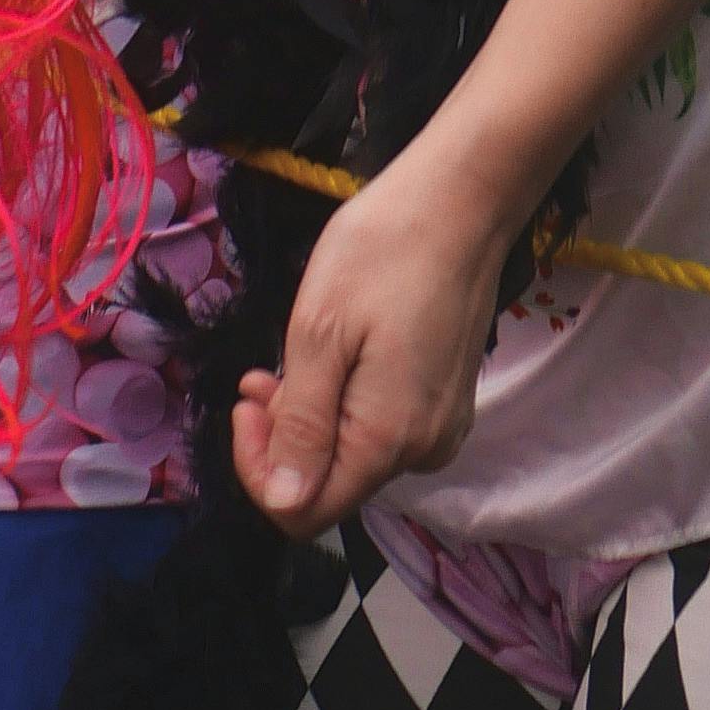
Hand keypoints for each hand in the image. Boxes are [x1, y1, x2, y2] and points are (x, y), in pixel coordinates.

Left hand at [233, 131, 519, 537]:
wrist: (462, 199)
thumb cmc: (384, 251)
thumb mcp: (321, 331)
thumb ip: (302, 425)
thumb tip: (285, 502)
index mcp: (386, 441)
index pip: (303, 509)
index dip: (259, 468)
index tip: (247, 400)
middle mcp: (424, 451)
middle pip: (331, 481)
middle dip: (285, 435)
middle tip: (263, 371)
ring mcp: (444, 425)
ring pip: (356, 453)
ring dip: (315, 415)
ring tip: (301, 351)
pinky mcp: (450, 399)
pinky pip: (386, 427)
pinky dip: (351, 402)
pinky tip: (342, 353)